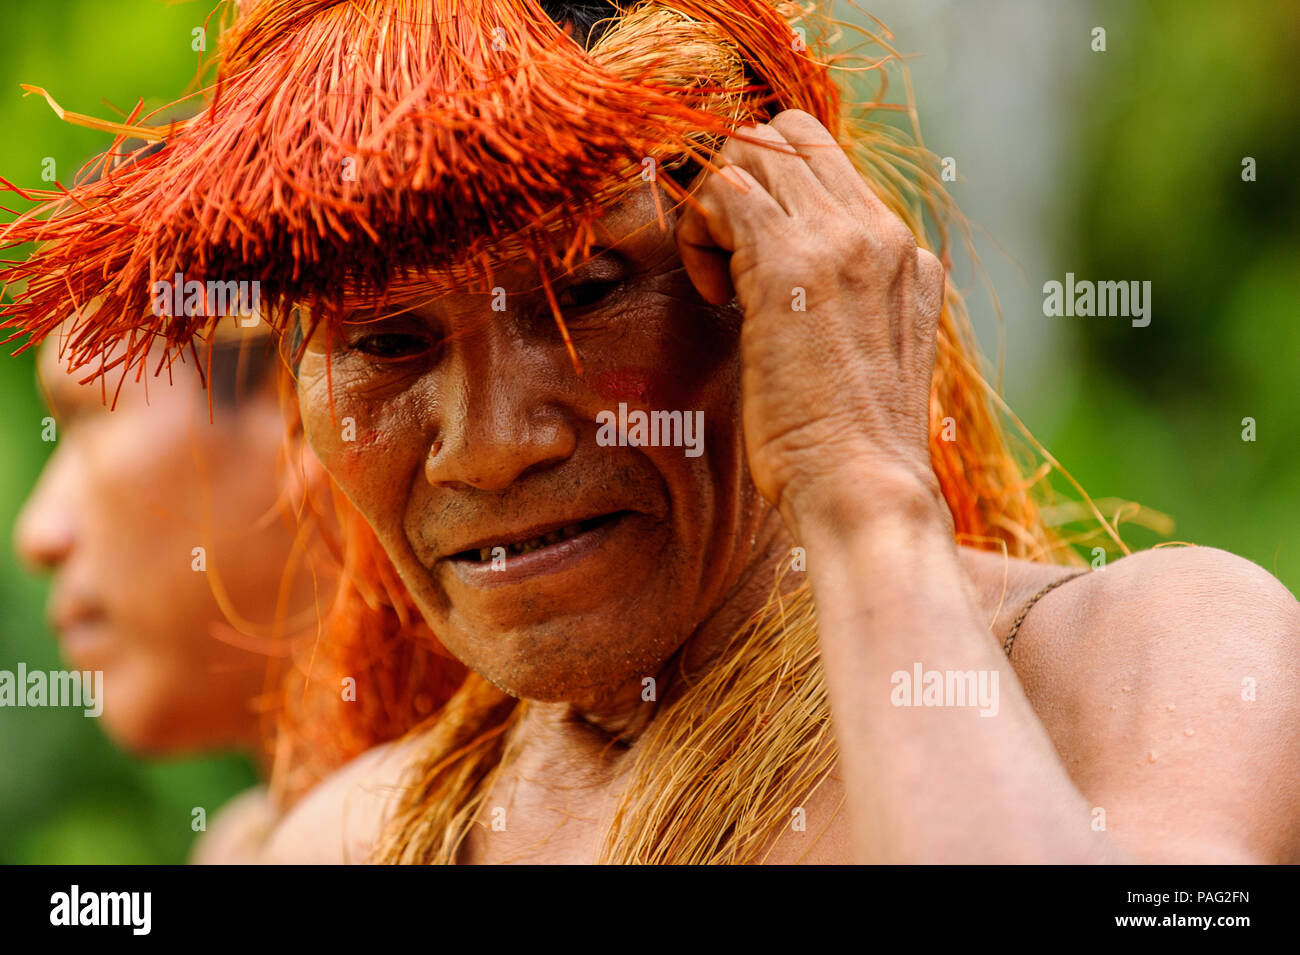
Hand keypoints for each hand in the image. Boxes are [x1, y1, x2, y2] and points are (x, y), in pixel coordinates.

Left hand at [675, 109, 948, 533]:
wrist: (865, 489)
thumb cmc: (853, 450)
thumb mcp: (873, 364)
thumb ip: (854, 310)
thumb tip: (803, 289)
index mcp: (906, 258)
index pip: (828, 169)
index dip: (772, 200)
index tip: (748, 264)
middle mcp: (881, 234)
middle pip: (792, 138)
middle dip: (739, 181)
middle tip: (722, 255)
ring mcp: (840, 242)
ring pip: (755, 150)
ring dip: (715, 204)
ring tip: (717, 279)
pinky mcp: (788, 265)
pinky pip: (723, 190)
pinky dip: (699, 227)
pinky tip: (710, 290)